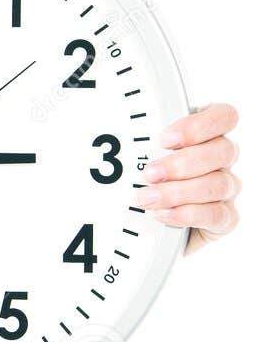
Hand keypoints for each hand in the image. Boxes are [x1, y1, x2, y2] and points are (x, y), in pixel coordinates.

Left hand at [133, 102, 241, 255]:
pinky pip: (219, 215)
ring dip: (179, 191)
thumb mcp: (135, 155)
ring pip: (219, 184)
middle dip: (182, 163)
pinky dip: (189, 214)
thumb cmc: (139, 181)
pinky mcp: (224, 219)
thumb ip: (138, 139)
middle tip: (149, 174)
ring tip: (147, 198)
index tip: (165, 139)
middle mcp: (221, 160)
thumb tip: (114, 126)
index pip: (225, 117)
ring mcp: (226, 189)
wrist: (140, 225)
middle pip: (225, 150)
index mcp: (207, 135)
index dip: (199, 126)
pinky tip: (163, 215)